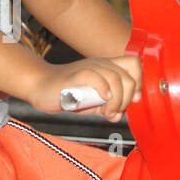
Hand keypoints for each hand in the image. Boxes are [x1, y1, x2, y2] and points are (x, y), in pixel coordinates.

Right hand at [25, 55, 142, 121]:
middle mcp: (101, 63)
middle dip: (126, 99)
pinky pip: (96, 77)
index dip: (138, 83)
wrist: (41, 87)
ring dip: (116, 100)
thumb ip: (108, 108)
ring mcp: (88, 67)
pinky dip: (103, 90)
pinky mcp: (76, 74)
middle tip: (114, 111)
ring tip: (106, 112)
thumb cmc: (67, 93)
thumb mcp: (92, 103)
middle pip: (128, 76)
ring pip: (115, 78)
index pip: (135, 65)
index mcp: (107, 66)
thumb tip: (118, 116)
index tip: (131, 100)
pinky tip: (101, 100)